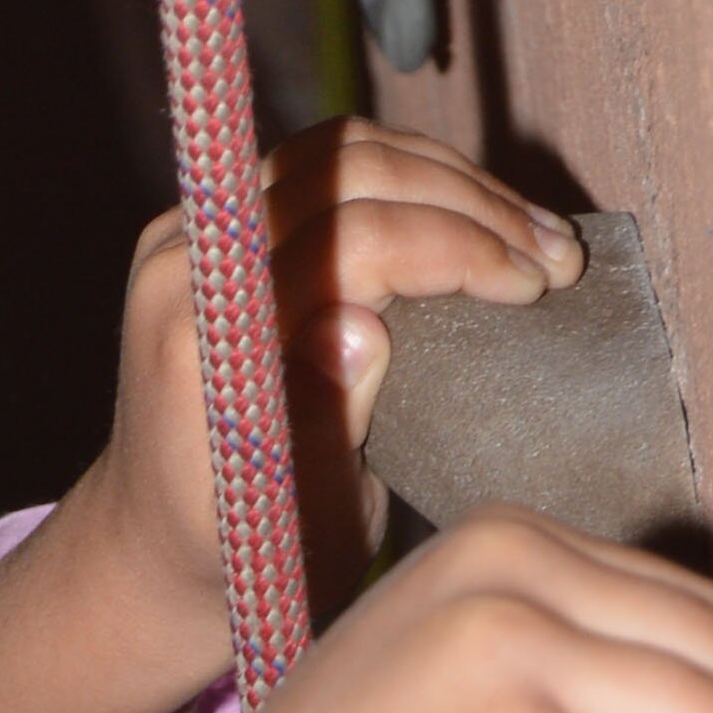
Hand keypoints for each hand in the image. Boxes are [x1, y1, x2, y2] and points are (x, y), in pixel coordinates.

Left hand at [109, 122, 581, 646]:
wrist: (156, 553)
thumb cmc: (239, 559)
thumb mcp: (296, 519)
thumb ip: (327, 419)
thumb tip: (365, 327)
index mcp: (201, 325)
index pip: (347, 236)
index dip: (452, 248)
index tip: (530, 287)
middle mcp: (188, 256)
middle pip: (351, 171)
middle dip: (470, 206)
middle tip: (556, 258)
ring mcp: (202, 231)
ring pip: (348, 153)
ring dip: (455, 184)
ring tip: (540, 237)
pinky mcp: (228, 227)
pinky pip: (332, 169)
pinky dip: (417, 183)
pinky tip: (485, 223)